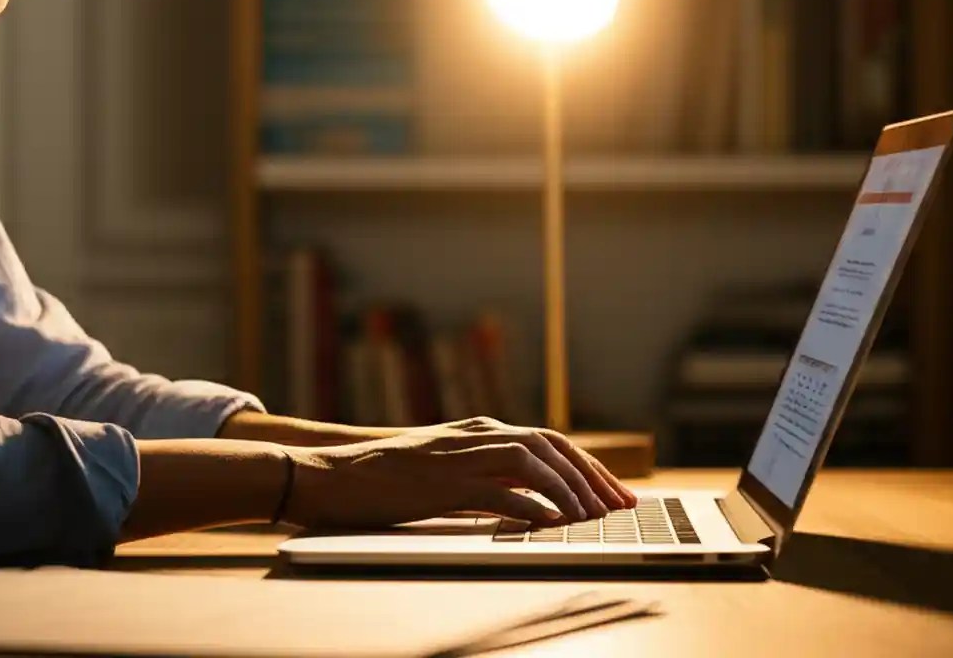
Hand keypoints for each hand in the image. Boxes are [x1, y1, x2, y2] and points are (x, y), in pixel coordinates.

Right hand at [281, 417, 636, 528]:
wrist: (332, 472)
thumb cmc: (384, 477)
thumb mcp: (443, 466)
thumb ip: (482, 472)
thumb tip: (528, 498)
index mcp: (480, 430)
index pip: (550, 441)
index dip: (588, 466)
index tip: (615, 493)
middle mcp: (477, 436)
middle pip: (552, 446)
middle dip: (592, 476)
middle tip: (620, 505)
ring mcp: (460, 457)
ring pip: (533, 461)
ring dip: (568, 488)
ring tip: (592, 516)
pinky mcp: (443, 483)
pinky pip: (498, 491)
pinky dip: (530, 504)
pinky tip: (551, 522)